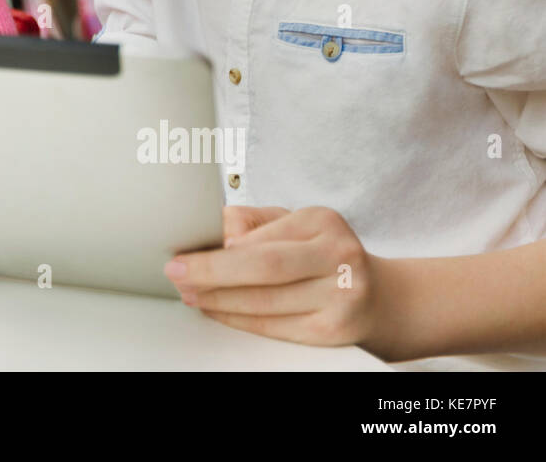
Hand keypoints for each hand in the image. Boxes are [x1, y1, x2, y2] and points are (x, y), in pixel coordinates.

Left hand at [163, 205, 390, 347]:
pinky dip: (239, 320)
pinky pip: (276, 327)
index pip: (262, 237)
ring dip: (218, 300)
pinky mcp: (334, 330)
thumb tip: (210, 230)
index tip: (183, 254)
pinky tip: (215, 310)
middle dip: (212, 273)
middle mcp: (338, 256)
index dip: (219, 251)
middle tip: (176, 274)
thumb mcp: (294, 223)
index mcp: (323, 221)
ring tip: (189, 293)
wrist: (376, 296)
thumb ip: (253, 222)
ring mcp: (341, 296)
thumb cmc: (320, 252)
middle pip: (265, 268)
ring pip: (266, 302)